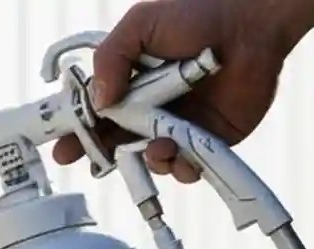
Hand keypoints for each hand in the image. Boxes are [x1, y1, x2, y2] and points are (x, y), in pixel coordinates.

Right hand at [52, 0, 313, 183]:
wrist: (249, 24)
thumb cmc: (196, 15)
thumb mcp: (140, 26)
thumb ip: (111, 59)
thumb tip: (98, 101)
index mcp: (127, 84)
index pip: (95, 115)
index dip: (77, 133)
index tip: (63, 149)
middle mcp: (148, 109)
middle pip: (115, 144)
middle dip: (100, 157)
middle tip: (95, 162)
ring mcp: (177, 126)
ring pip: (149, 159)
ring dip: (146, 162)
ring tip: (154, 150)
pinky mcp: (208, 139)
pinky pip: (187, 166)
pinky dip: (180, 168)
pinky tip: (179, 155)